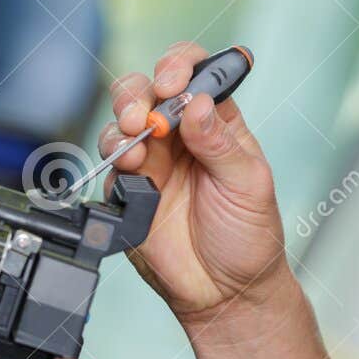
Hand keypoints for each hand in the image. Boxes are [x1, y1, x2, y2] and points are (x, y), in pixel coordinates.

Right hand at [101, 42, 288, 320]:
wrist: (225, 293)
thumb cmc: (248, 237)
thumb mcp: (249, 185)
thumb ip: (220, 144)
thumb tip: (197, 104)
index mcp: (216, 122)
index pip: (195, 72)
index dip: (179, 65)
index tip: (173, 81)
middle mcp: (180, 134)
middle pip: (147, 89)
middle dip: (138, 92)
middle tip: (144, 115)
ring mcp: (152, 159)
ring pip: (121, 120)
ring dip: (122, 123)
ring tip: (136, 142)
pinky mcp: (129, 189)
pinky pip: (110, 161)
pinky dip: (114, 156)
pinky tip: (130, 168)